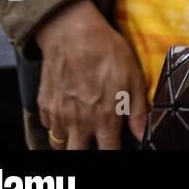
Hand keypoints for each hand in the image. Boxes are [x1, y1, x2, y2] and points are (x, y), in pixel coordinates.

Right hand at [35, 0, 148, 148]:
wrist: (73, 33)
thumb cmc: (107, 52)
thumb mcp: (133, 78)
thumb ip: (138, 110)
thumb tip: (144, 133)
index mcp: (104, 118)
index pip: (108, 153)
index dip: (113, 154)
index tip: (116, 149)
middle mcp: (79, 122)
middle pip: (78, 155)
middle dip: (87, 153)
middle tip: (95, 143)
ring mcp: (58, 115)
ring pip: (60, 144)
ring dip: (71, 140)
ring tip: (81, 130)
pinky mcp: (44, 104)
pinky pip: (49, 126)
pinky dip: (57, 125)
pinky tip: (67, 114)